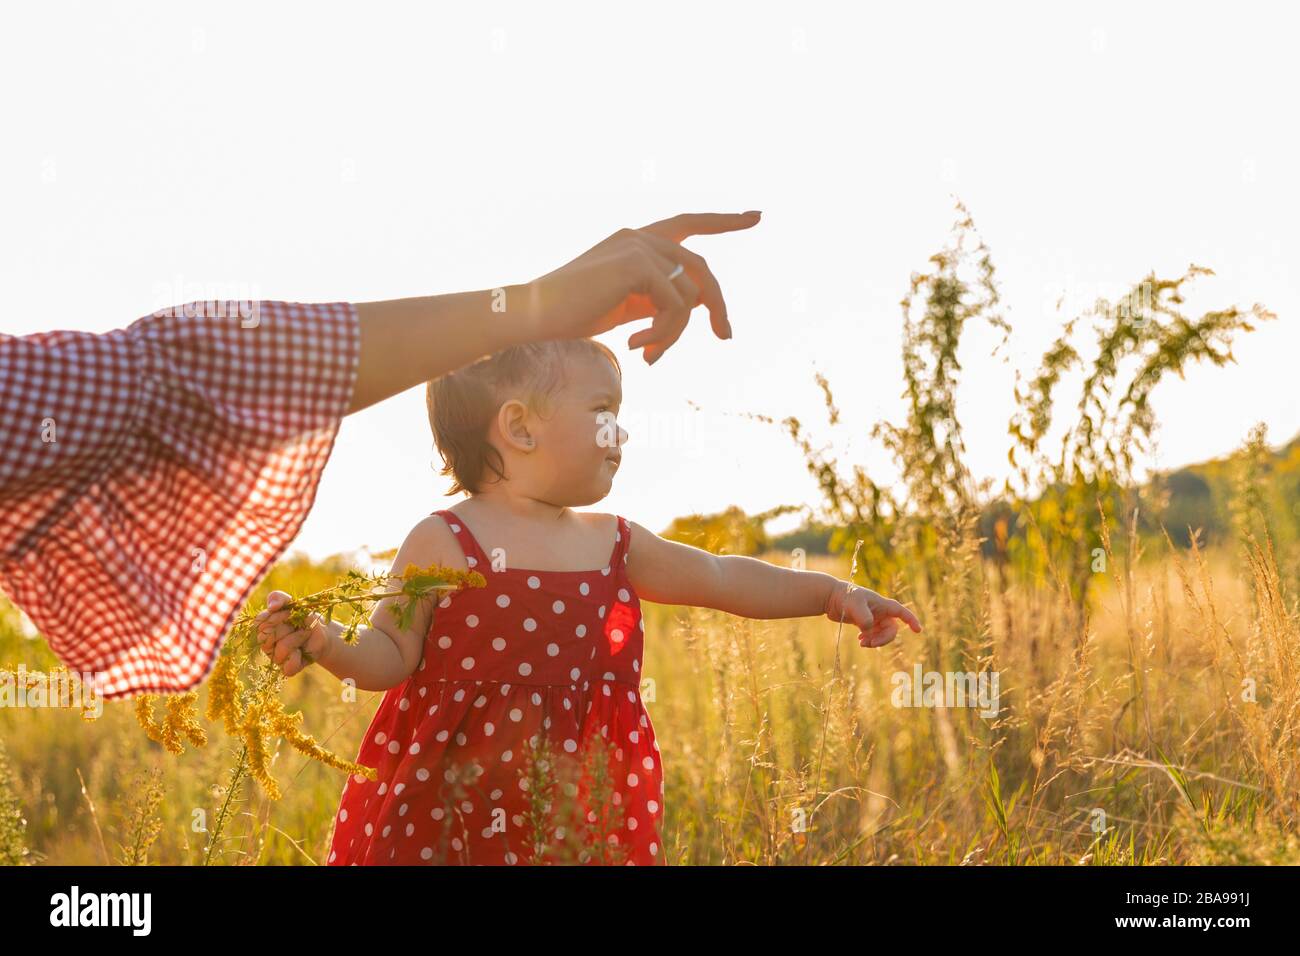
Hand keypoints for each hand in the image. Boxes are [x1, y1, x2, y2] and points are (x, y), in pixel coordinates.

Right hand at [254, 590, 331, 676]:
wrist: (322, 631)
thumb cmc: (303, 617)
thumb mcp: (292, 603)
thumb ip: (278, 598)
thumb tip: (272, 607)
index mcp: (263, 628)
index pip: (260, 623)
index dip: (276, 617)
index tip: (290, 613)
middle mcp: (266, 644)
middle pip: (269, 636)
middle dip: (288, 626)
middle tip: (299, 624)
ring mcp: (276, 658)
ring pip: (281, 649)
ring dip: (298, 638)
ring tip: (305, 633)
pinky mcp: (287, 669)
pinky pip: (288, 667)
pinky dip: (297, 657)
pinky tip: (301, 651)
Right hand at [524, 210, 761, 364]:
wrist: (534, 315)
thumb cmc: (571, 315)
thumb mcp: (625, 305)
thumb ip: (657, 298)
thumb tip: (694, 308)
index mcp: (636, 241)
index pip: (687, 223)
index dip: (723, 221)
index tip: (756, 216)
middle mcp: (640, 236)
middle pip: (701, 268)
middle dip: (718, 305)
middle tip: (726, 336)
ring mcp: (639, 247)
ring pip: (690, 295)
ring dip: (675, 333)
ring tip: (648, 353)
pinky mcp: (637, 265)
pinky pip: (676, 306)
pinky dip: (663, 334)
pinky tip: (635, 347)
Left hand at [827, 584, 922, 648]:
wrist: (830, 596)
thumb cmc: (844, 596)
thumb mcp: (854, 605)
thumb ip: (864, 617)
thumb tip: (869, 630)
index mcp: (882, 604)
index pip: (901, 612)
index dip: (911, 620)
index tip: (918, 631)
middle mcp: (880, 611)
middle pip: (891, 629)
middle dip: (883, 639)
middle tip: (870, 644)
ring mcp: (873, 617)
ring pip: (882, 634)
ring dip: (875, 641)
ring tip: (862, 642)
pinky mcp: (864, 623)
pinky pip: (873, 635)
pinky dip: (869, 640)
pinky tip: (860, 640)